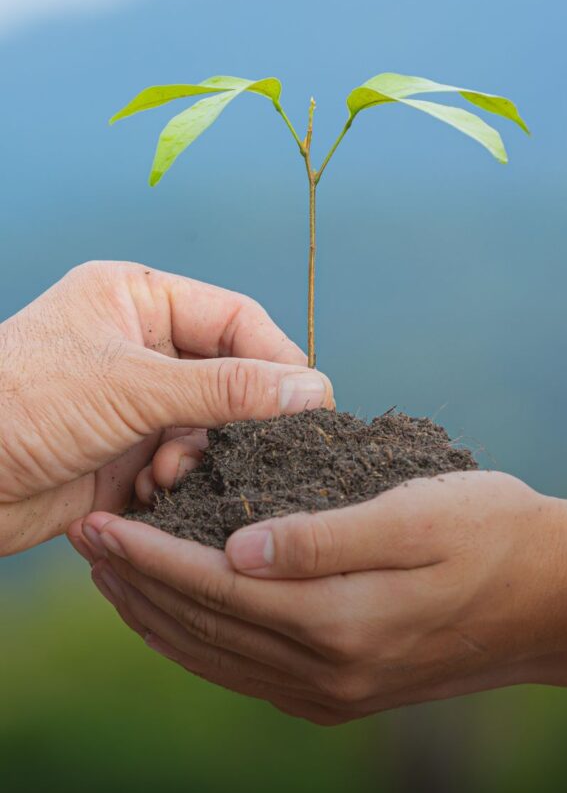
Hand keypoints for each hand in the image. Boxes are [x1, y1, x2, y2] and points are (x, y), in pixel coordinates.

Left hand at [0, 261, 332, 553]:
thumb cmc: (20, 405)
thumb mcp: (131, 386)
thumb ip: (226, 389)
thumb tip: (312, 390)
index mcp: (139, 300)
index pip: (237, 320)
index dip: (277, 360)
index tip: (311, 404)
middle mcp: (143, 346)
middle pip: (231, 376)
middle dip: (236, 418)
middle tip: (252, 450)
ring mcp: (136, 402)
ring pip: (212, 427)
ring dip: (201, 455)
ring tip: (168, 472)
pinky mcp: (128, 453)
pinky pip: (185, 464)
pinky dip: (180, 482)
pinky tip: (152, 492)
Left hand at [71, 471, 566, 723]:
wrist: (556, 599)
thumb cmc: (494, 532)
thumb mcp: (416, 514)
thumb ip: (323, 536)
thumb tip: (235, 548)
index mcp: (340, 621)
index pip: (215, 588)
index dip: (150, 556)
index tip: (102, 523)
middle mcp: (328, 672)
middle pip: (204, 630)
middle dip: (138, 586)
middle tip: (90, 543)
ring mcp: (335, 691)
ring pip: (219, 657)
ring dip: (159, 619)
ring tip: (116, 578)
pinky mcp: (345, 693)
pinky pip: (248, 672)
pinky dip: (202, 642)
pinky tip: (184, 616)